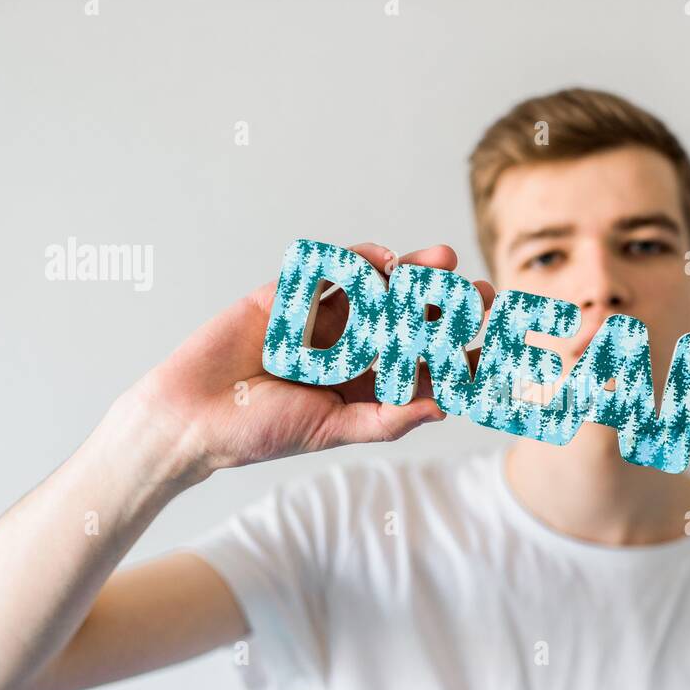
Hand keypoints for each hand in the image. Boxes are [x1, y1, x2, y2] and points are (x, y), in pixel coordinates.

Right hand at [127, 242, 494, 475]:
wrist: (191, 415)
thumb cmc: (259, 431)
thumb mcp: (331, 430)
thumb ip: (386, 420)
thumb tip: (444, 408)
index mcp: (367, 383)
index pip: (423, 363)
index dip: (459, 352)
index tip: (497, 343)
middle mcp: (351, 347)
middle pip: (409, 318)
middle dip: (444, 303)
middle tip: (481, 291)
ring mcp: (322, 318)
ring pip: (377, 289)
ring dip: (411, 272)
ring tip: (442, 260)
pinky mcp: (290, 294)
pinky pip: (328, 269)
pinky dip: (355, 259)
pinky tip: (383, 257)